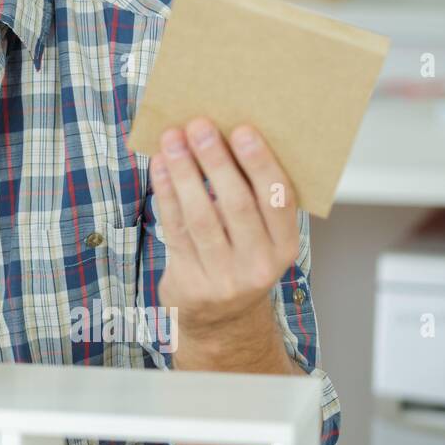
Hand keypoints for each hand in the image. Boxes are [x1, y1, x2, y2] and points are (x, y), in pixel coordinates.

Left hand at [148, 117, 298, 341]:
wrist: (220, 320)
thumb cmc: (239, 258)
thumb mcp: (259, 237)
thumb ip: (251, 198)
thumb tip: (225, 136)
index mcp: (285, 247)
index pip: (277, 200)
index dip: (260, 164)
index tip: (242, 129)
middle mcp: (259, 265)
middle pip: (236, 205)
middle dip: (216, 161)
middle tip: (200, 125)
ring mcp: (223, 277)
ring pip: (200, 216)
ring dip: (184, 172)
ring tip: (173, 138)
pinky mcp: (190, 282)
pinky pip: (174, 230)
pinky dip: (165, 193)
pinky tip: (159, 166)